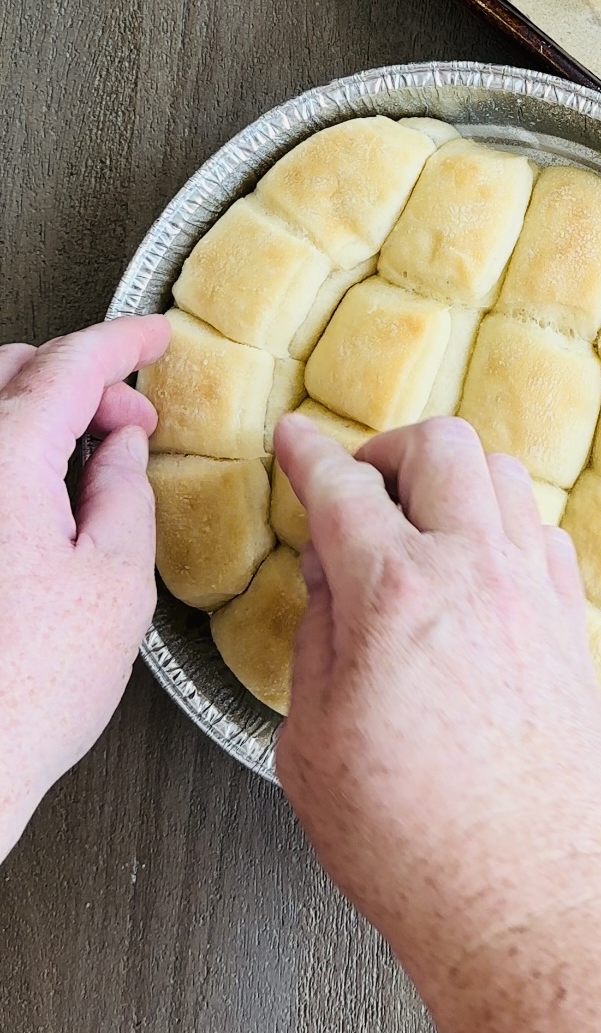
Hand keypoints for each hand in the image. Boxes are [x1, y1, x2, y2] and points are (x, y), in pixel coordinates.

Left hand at [0, 316, 170, 858]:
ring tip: (90, 467)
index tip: (153, 335)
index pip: (68, 364)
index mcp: (3, 461)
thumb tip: (121, 451)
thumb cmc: (21, 697)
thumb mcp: (115, 583)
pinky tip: (41, 505)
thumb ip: (122, 493)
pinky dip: (10, 462)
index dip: (122, 342)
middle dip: (78, 380)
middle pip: (11, 373)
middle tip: (130, 422)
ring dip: (38, 419)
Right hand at [272, 413, 600, 988]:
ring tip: (421, 522)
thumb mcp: (312, 742)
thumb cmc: (414, 844)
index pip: (341, 486)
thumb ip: (318, 636)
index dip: (307, 454)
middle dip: (388, 450)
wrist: (527, 901)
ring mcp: (535, 597)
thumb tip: (330, 576)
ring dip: (455, 480)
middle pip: (440, 446)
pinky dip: (506, 528)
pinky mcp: (573, 631)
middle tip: (359, 486)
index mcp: (395, 594)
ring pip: (505, 475)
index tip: (295, 439)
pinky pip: (546, 535)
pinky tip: (481, 567)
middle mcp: (475, 574)